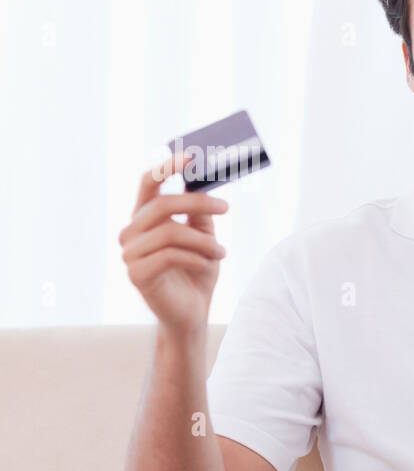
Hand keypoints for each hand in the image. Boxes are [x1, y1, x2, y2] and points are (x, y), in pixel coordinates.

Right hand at [119, 151, 229, 335]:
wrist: (192, 314)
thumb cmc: (196, 272)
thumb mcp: (203, 237)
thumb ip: (200, 213)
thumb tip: (204, 184)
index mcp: (144, 219)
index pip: (148, 184)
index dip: (166, 167)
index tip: (191, 156)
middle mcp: (131, 233)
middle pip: (162, 205)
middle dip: (197, 203)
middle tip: (226, 207)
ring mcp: (130, 254)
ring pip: (170, 232)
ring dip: (204, 240)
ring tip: (222, 252)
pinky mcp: (137, 274)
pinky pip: (170, 255)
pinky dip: (196, 257)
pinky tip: (209, 264)